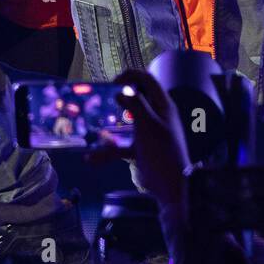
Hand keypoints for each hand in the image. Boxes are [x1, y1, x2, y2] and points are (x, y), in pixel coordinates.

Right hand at [88, 69, 189, 211]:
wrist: (171, 187)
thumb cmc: (162, 152)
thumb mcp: (148, 126)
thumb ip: (136, 105)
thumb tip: (122, 91)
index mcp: (162, 105)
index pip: (147, 79)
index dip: (130, 76)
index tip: (112, 84)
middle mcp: (156, 115)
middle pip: (136, 99)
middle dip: (118, 99)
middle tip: (102, 100)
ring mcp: (148, 132)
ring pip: (125, 122)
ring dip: (110, 126)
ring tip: (94, 127)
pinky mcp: (141, 149)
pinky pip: (121, 145)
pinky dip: (108, 151)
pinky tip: (92, 158)